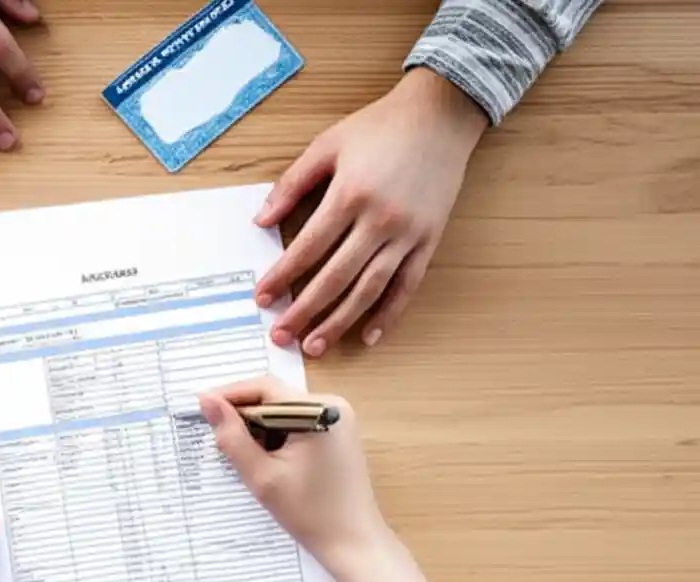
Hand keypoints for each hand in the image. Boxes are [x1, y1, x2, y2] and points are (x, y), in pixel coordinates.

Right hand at [198, 377, 389, 576]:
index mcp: (319, 409)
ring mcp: (337, 418)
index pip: (264, 388)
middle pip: (273, 397)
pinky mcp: (336, 433)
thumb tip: (206, 400)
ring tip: (242, 455)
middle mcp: (332, 404)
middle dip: (244, 416)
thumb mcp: (262, 475)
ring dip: (259, 427)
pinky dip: (275, 435)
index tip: (201, 409)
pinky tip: (266, 459)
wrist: (353, 542)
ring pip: (282, 410)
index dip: (229, 395)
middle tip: (218, 439)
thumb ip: (232, 436)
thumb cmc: (309, 512)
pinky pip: (296, 422)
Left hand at [254, 68, 488, 355]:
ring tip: (315, 345)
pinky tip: (370, 336)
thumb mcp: (327, 145)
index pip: (309, 247)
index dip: (283, 275)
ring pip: (370, 289)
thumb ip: (292, 184)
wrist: (439, 116)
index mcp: (350, 194)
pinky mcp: (429, 240)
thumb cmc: (379, 128)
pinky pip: (407, 285)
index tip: (262, 297)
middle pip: (336, 277)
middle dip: (304, 310)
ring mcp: (408, 233)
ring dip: (340, 322)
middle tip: (280, 334)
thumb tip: (261, 221)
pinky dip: (389, 314)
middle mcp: (380, 219)